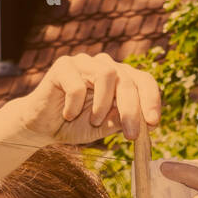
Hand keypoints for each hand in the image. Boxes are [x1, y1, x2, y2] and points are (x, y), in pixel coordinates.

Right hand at [8, 52, 160, 145]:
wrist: (43, 126)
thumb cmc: (76, 125)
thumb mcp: (105, 126)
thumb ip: (123, 120)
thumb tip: (148, 123)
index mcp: (119, 77)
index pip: (143, 80)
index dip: (152, 100)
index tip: (154, 123)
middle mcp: (104, 65)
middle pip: (127, 80)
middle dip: (132, 110)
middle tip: (131, 135)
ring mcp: (83, 62)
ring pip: (107, 74)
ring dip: (103, 105)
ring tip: (93, 121)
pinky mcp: (63, 66)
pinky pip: (77, 85)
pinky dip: (75, 106)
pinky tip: (68, 115)